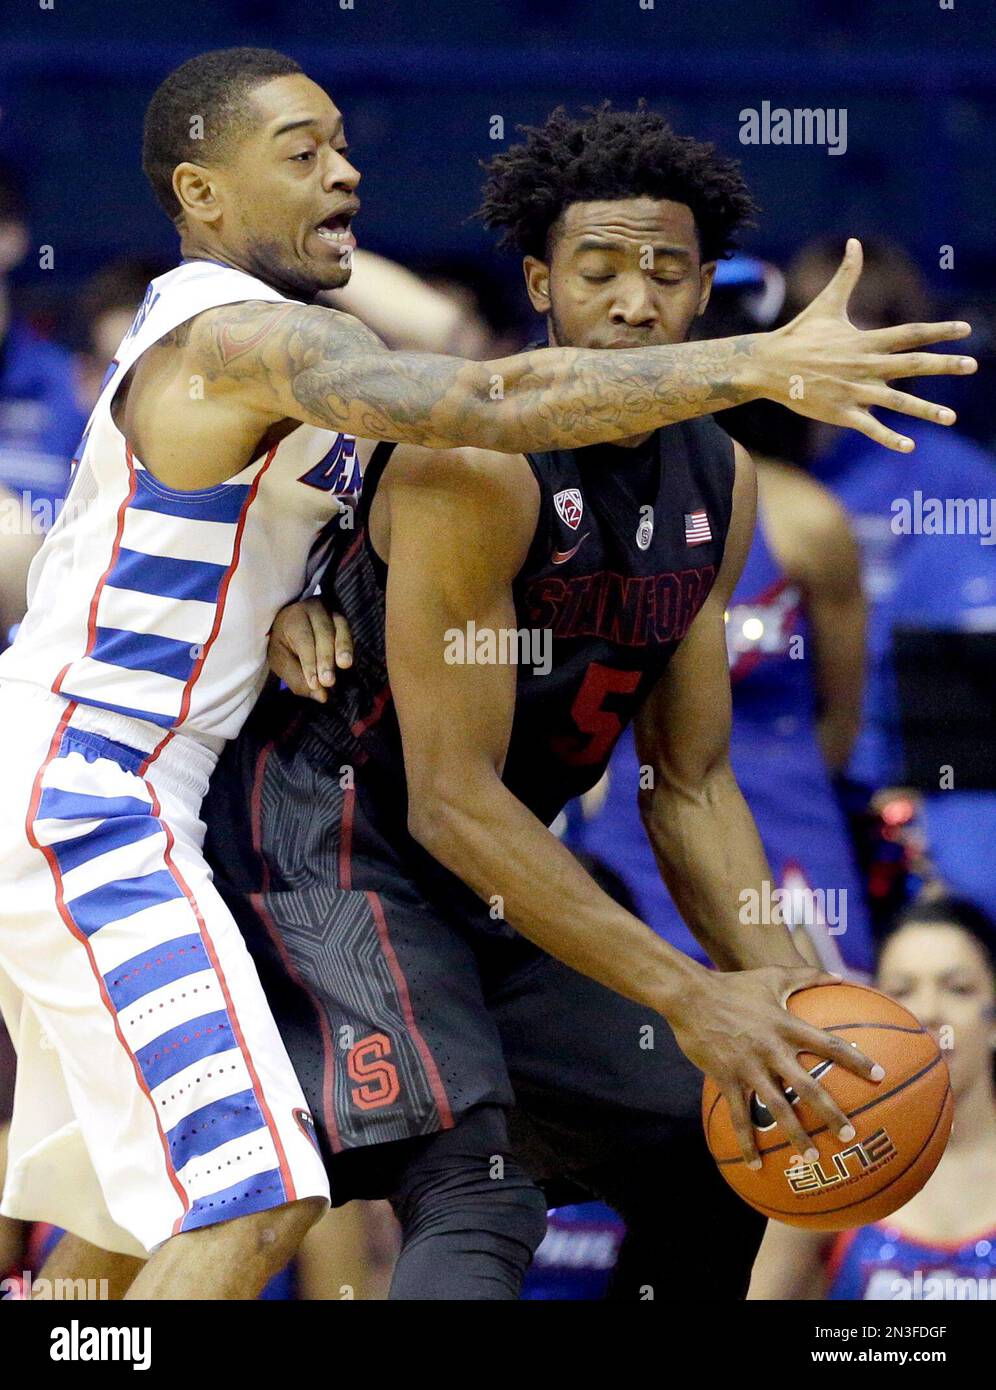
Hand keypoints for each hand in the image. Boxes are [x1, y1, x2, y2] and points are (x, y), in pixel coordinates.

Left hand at [268, 597, 352, 701]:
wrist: (292, 624)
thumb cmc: (285, 644)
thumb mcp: (281, 662)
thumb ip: (297, 680)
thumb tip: (322, 696)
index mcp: (294, 618)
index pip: (303, 639)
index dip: (309, 662)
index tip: (315, 683)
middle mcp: (314, 610)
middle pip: (323, 631)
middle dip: (326, 657)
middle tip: (329, 681)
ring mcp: (332, 611)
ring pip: (341, 626)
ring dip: (344, 647)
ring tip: (345, 665)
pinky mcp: (345, 619)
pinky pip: (351, 630)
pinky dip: (351, 646)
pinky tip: (351, 662)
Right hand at [669, 965, 884, 1166]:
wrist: (690, 995)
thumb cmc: (733, 984)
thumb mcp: (772, 975)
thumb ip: (806, 975)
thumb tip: (840, 976)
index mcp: (786, 1025)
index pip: (829, 1044)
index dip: (855, 1059)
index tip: (879, 1077)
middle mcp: (771, 1049)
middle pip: (807, 1086)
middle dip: (830, 1112)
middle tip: (850, 1134)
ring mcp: (748, 1066)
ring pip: (776, 1107)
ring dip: (796, 1134)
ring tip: (812, 1157)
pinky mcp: (726, 1077)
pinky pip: (739, 1115)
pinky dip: (747, 1141)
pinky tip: (755, 1164)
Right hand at [756, 238, 975, 451]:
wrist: (767, 365)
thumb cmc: (798, 335)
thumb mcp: (826, 303)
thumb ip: (847, 275)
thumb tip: (854, 242)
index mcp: (864, 340)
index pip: (910, 333)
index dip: (939, 330)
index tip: (966, 329)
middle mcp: (864, 365)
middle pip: (912, 364)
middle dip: (944, 365)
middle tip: (972, 365)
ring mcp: (853, 391)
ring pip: (896, 401)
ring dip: (925, 410)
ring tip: (951, 417)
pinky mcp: (840, 412)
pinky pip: (870, 428)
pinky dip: (889, 438)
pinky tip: (910, 446)